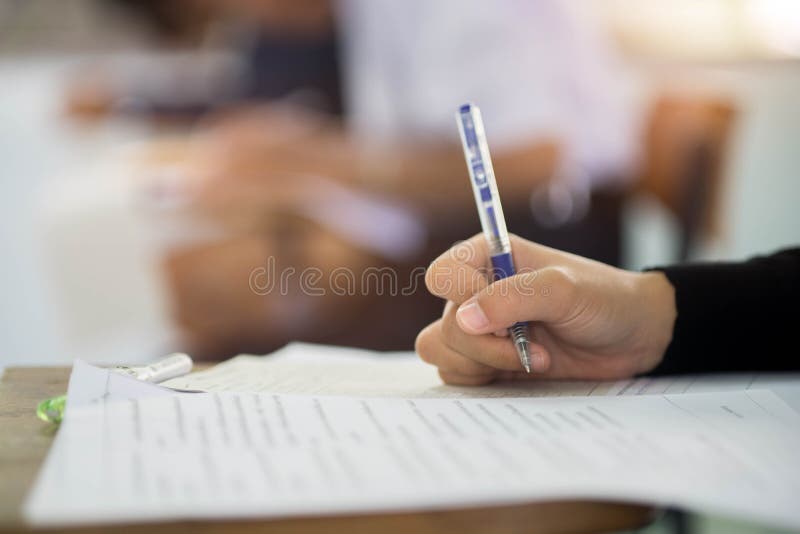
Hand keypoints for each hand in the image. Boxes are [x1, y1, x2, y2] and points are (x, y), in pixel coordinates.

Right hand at [415, 234, 676, 384]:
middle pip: (443, 325)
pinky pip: (455, 375)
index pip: (442, 276)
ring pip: (440, 352)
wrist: (633, 338)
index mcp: (488, 258)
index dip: (463, 300)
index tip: (504, 316)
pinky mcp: (487, 360)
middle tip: (529, 347)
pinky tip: (522, 373)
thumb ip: (513, 298)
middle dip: (484, 346)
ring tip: (528, 360)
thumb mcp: (564, 290)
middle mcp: (477, 292)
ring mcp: (480, 328)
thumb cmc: (603, 300)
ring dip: (481, 364)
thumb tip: (463, 320)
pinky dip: (481, 379)